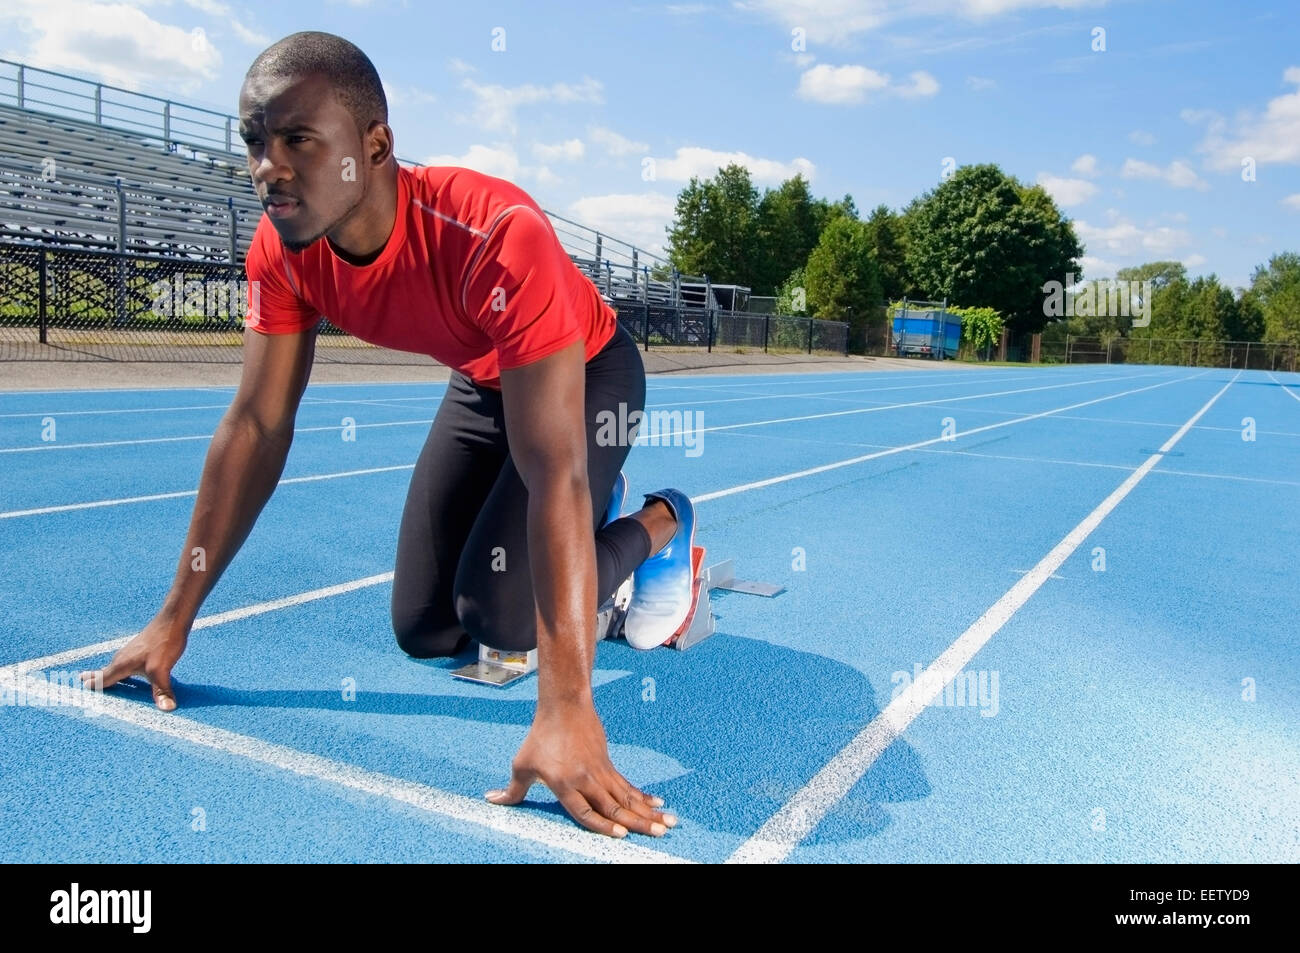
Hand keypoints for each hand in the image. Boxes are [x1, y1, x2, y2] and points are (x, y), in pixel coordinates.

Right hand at [79, 614, 187, 710]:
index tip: (78, 693)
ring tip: (100, 679)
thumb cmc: (164, 642)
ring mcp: (132, 652)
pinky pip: (127, 664)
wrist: (174, 619)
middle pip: (105, 672)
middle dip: (94, 679)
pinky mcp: (142, 649)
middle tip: (80, 681)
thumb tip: (167, 708)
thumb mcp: (161, 669)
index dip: (92, 688)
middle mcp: (122, 658)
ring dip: (108, 674)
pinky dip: (122, 670)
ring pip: (116, 667)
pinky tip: (129, 671)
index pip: (102, 680)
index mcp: (121, 665)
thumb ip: (161, 690)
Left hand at [486, 703, 676, 837]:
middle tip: (659, 834)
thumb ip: (512, 789)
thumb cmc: (540, 736)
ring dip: (647, 812)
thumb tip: (491, 801)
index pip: (586, 811)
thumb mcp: (522, 764)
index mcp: (564, 783)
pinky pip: (627, 785)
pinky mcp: (608, 765)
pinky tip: (657, 804)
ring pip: (626, 798)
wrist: (564, 706)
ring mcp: (600, 772)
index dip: (603, 825)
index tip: (622, 836)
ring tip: (668, 823)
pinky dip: (642, 796)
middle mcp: (586, 780)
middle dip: (638, 823)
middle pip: (615, 807)